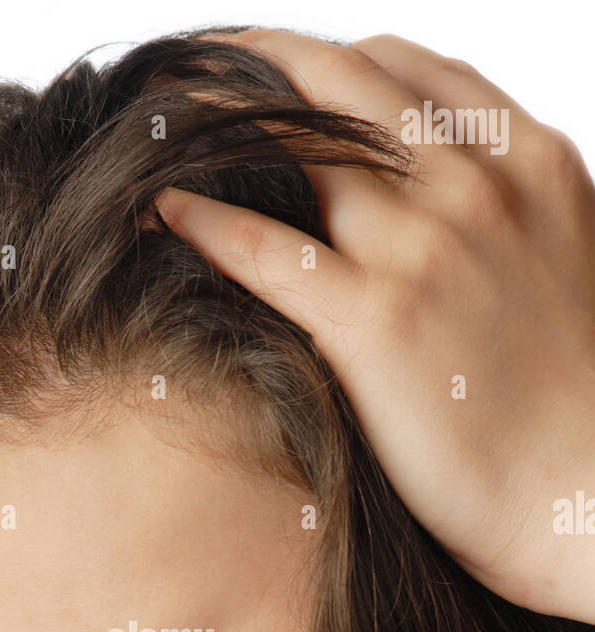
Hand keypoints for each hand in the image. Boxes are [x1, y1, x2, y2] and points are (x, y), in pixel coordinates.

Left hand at [155, 31, 594, 622]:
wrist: (586, 495)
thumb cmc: (570, 404)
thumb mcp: (558, 266)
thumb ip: (496, 216)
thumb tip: (417, 204)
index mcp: (529, 163)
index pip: (404, 69)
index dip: (323, 62)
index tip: (271, 74)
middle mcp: (477, 186)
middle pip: (341, 81)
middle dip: (254, 60)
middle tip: (188, 68)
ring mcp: (426, 247)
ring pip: (297, 146)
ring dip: (215, 124)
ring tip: (156, 127)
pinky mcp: (378, 320)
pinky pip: (268, 248)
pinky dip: (204, 219)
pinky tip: (159, 208)